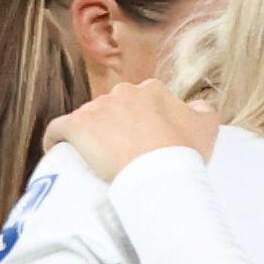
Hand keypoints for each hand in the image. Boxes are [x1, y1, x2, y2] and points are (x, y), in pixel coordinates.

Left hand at [51, 78, 216, 182]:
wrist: (157, 173)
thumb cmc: (183, 154)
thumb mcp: (207, 128)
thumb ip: (203, 110)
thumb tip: (196, 106)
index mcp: (152, 90)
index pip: (142, 101)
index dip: (142, 121)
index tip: (144, 142)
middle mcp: (123, 92)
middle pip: (114, 108)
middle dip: (115, 127)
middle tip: (122, 155)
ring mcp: (97, 108)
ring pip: (88, 119)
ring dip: (90, 135)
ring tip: (95, 162)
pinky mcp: (75, 126)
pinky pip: (58, 129)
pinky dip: (57, 139)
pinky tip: (58, 151)